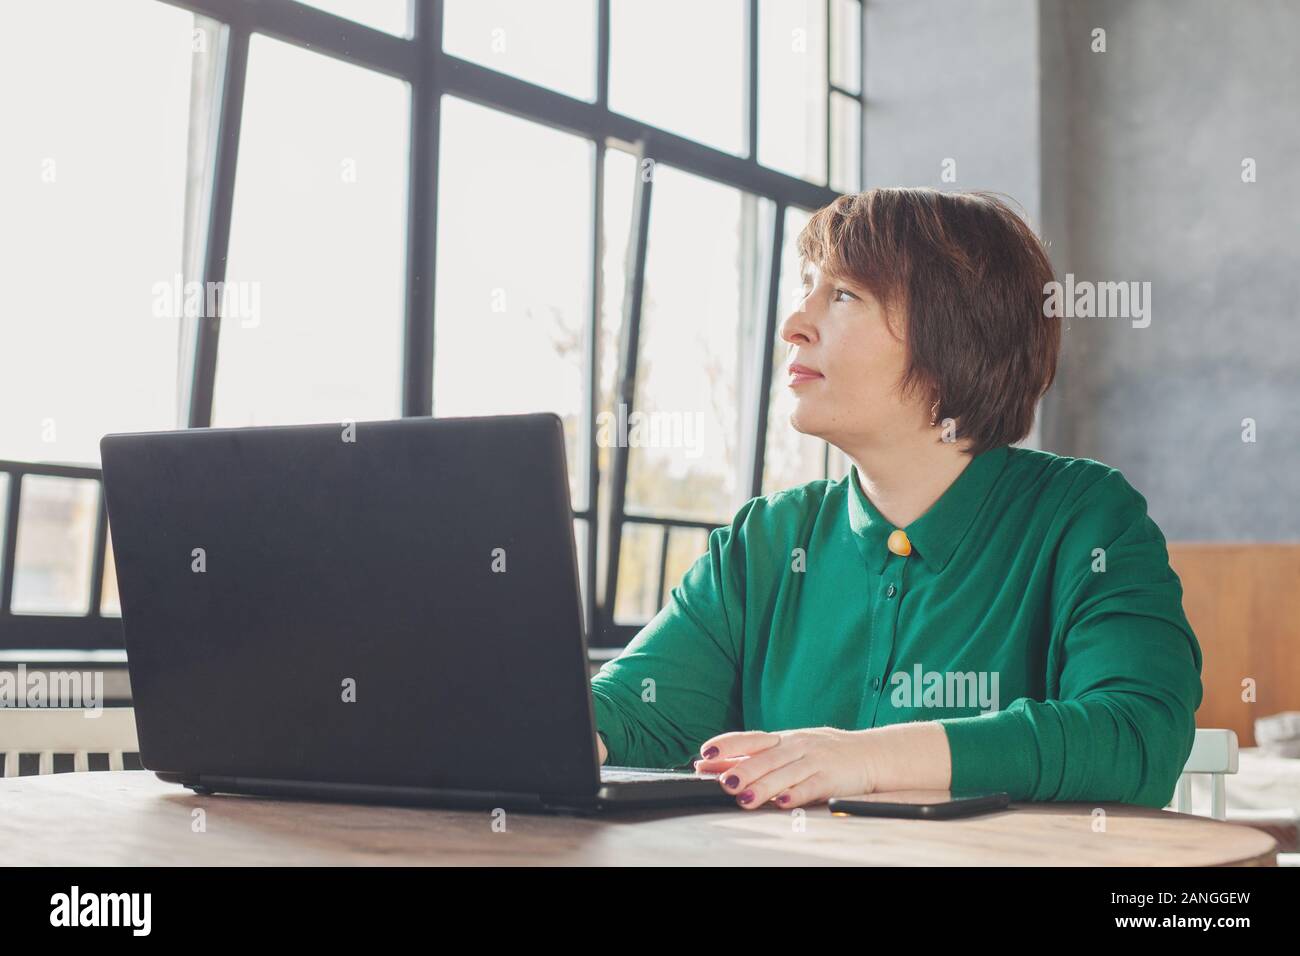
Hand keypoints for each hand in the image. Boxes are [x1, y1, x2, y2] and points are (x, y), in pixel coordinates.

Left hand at [693, 727, 875, 808]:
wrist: (871, 754)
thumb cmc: (824, 754)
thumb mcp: (791, 750)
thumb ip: (755, 757)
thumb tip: (714, 764)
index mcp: (784, 738)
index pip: (751, 739)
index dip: (727, 745)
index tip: (705, 754)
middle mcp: (797, 746)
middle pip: (765, 758)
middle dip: (742, 771)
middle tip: (723, 783)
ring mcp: (815, 760)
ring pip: (784, 773)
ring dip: (763, 786)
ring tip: (744, 798)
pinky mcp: (832, 777)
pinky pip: (812, 786)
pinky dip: (796, 794)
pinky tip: (783, 802)